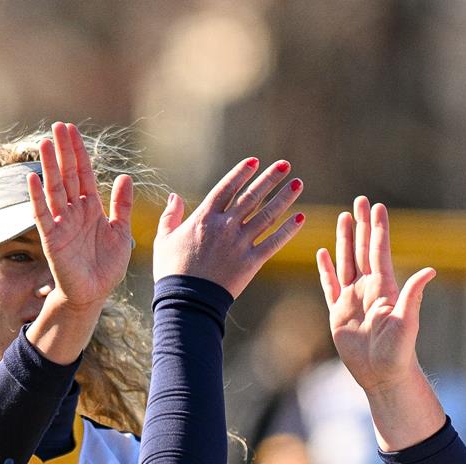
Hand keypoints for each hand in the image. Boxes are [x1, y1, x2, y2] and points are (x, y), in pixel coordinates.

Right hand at [27, 122, 134, 313]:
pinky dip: (37, 198)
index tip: (72, 131)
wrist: (94, 294)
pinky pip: (42, 215)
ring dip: (49, 166)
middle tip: (58, 126)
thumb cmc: (106, 266)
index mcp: (91, 208)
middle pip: (68, 175)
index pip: (84, 174)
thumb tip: (125, 177)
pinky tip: (33, 178)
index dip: (79, 153)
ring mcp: (61, 223)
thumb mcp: (121, 232)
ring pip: (54, 189)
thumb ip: (122, 206)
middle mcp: (74, 211)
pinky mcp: (51, 239)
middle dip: (63, 151)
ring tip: (45, 143)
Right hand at [152, 157, 306, 297]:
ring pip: (267, 215)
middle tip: (285, 165)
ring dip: (284, 198)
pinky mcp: (251, 262)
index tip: (255, 161)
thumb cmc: (172, 271)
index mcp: (204, 217)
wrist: (186, 301)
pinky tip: (300, 218)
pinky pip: (273, 243)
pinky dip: (287, 230)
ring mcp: (240, 243)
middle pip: (251, 196)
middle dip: (270, 178)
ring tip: (298, 184)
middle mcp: (225, 226)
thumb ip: (170, 216)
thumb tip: (174, 196)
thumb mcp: (165, 240)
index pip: (227, 187)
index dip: (242, 173)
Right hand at [316, 198, 444, 446]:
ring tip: (343, 217)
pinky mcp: (338, 313)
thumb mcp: (407, 321)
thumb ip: (413, 294)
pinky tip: (323, 253)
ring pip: (346, 262)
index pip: (379, 251)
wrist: (383, 375)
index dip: (378, 229)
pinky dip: (326, 269)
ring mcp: (352, 299)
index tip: (377, 206)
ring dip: (344, 240)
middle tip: (360, 200)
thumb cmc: (399, 352)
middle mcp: (368, 289)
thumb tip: (430, 271)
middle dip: (361, 225)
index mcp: (384, 288)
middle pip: (362, 249)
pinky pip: (330, 285)